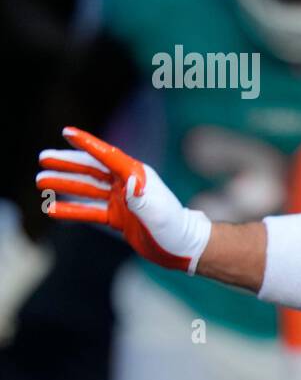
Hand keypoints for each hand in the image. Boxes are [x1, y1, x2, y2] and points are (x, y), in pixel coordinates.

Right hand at [36, 127, 211, 272]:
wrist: (182, 248)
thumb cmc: (174, 228)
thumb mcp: (159, 213)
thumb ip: (143, 199)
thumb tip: (130, 183)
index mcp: (138, 176)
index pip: (108, 155)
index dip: (88, 143)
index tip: (66, 132)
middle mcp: (129, 184)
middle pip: (93, 169)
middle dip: (68, 163)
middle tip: (43, 159)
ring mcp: (122, 200)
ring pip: (88, 188)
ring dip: (65, 183)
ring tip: (40, 180)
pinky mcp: (119, 217)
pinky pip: (90, 211)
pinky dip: (72, 210)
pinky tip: (51, 209)